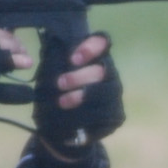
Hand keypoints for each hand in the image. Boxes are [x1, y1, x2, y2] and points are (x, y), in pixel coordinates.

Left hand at [33, 32, 123, 156]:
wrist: (66, 125)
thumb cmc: (59, 91)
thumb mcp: (55, 72)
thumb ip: (57, 59)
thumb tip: (51, 46)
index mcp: (96, 57)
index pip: (102, 42)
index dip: (90, 48)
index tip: (72, 59)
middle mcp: (110, 74)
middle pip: (102, 70)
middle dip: (79, 77)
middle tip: (60, 83)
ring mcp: (115, 95)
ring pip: (105, 92)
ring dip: (81, 96)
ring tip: (62, 102)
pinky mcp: (116, 115)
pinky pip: (106, 114)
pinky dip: (89, 116)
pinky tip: (75, 118)